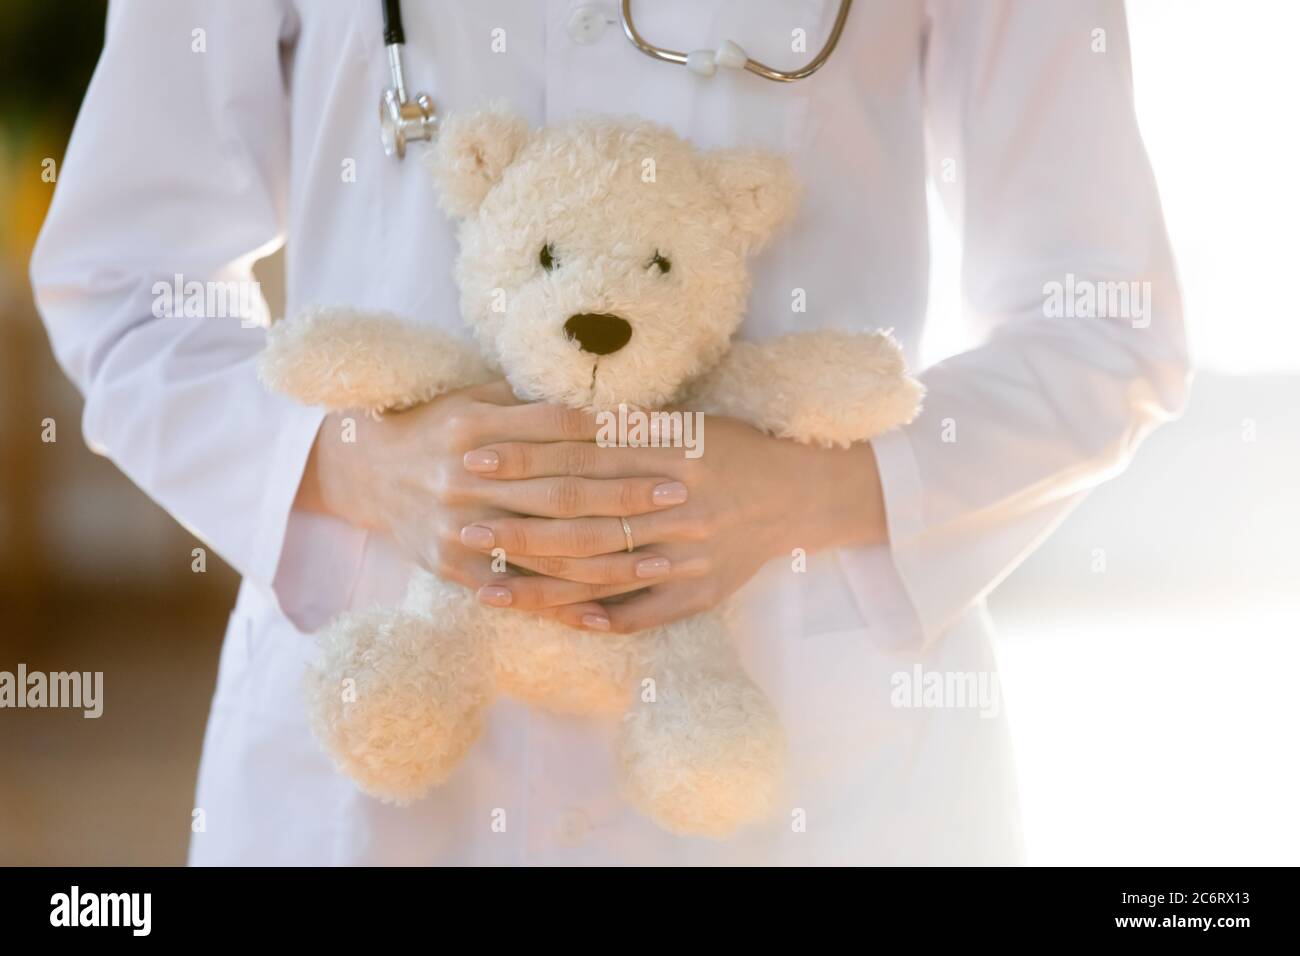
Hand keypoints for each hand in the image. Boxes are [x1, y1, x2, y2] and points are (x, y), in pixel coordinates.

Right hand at [294, 381, 692, 621]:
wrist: (367, 472)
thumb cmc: (440, 426)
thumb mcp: (477, 397)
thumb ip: (533, 402)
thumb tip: (607, 397)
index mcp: (475, 424)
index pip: (560, 428)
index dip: (616, 432)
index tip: (664, 437)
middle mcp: (466, 476)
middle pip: (561, 489)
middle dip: (626, 495)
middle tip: (679, 494)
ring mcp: (457, 526)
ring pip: (547, 546)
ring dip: (609, 555)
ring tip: (660, 554)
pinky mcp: (451, 566)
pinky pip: (515, 588)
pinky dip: (559, 602)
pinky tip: (605, 610)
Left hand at [455, 415, 887, 631]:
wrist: (801, 492)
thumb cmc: (734, 447)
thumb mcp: (686, 421)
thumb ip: (623, 426)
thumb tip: (550, 412)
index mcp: (672, 452)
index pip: (583, 456)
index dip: (527, 456)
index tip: (476, 455)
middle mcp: (678, 506)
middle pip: (584, 519)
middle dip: (519, 523)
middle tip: (464, 523)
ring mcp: (691, 556)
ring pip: (604, 573)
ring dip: (543, 583)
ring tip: (489, 586)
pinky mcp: (702, 592)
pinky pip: (647, 612)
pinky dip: (605, 617)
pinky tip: (560, 621)